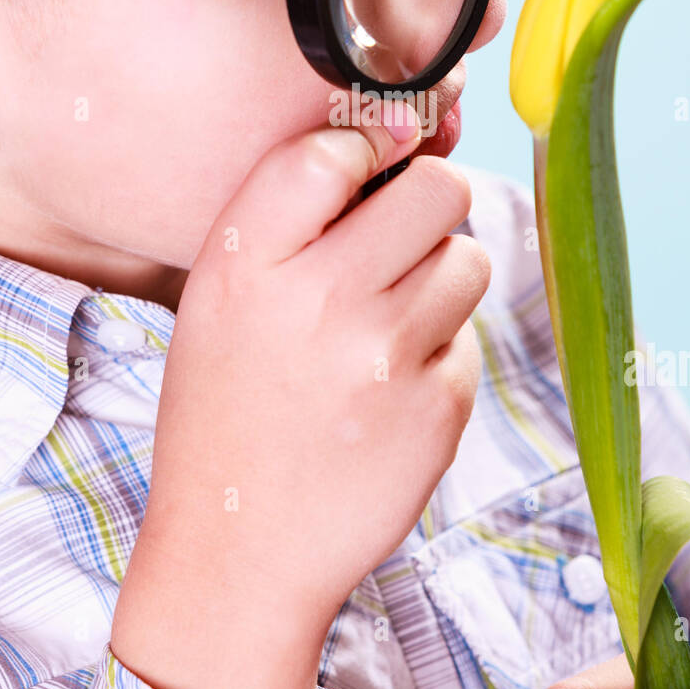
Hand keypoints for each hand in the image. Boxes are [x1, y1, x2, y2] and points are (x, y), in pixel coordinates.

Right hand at [111, 107, 490, 688]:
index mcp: (246, 263)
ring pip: (470, 258)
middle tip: (400, 239)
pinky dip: (441, 353)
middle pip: (438, 188)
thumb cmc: (228, 409)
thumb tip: (406, 137)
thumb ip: (292, 219)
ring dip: (440, 278)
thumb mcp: (219, 300)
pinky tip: (389, 392)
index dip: (367, 145)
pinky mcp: (438, 407)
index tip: (372, 164)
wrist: (239, 551)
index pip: (332, 149)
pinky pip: (470, 337)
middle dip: (430, 202)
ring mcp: (386, 356)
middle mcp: (319, 299)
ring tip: (385, 327)